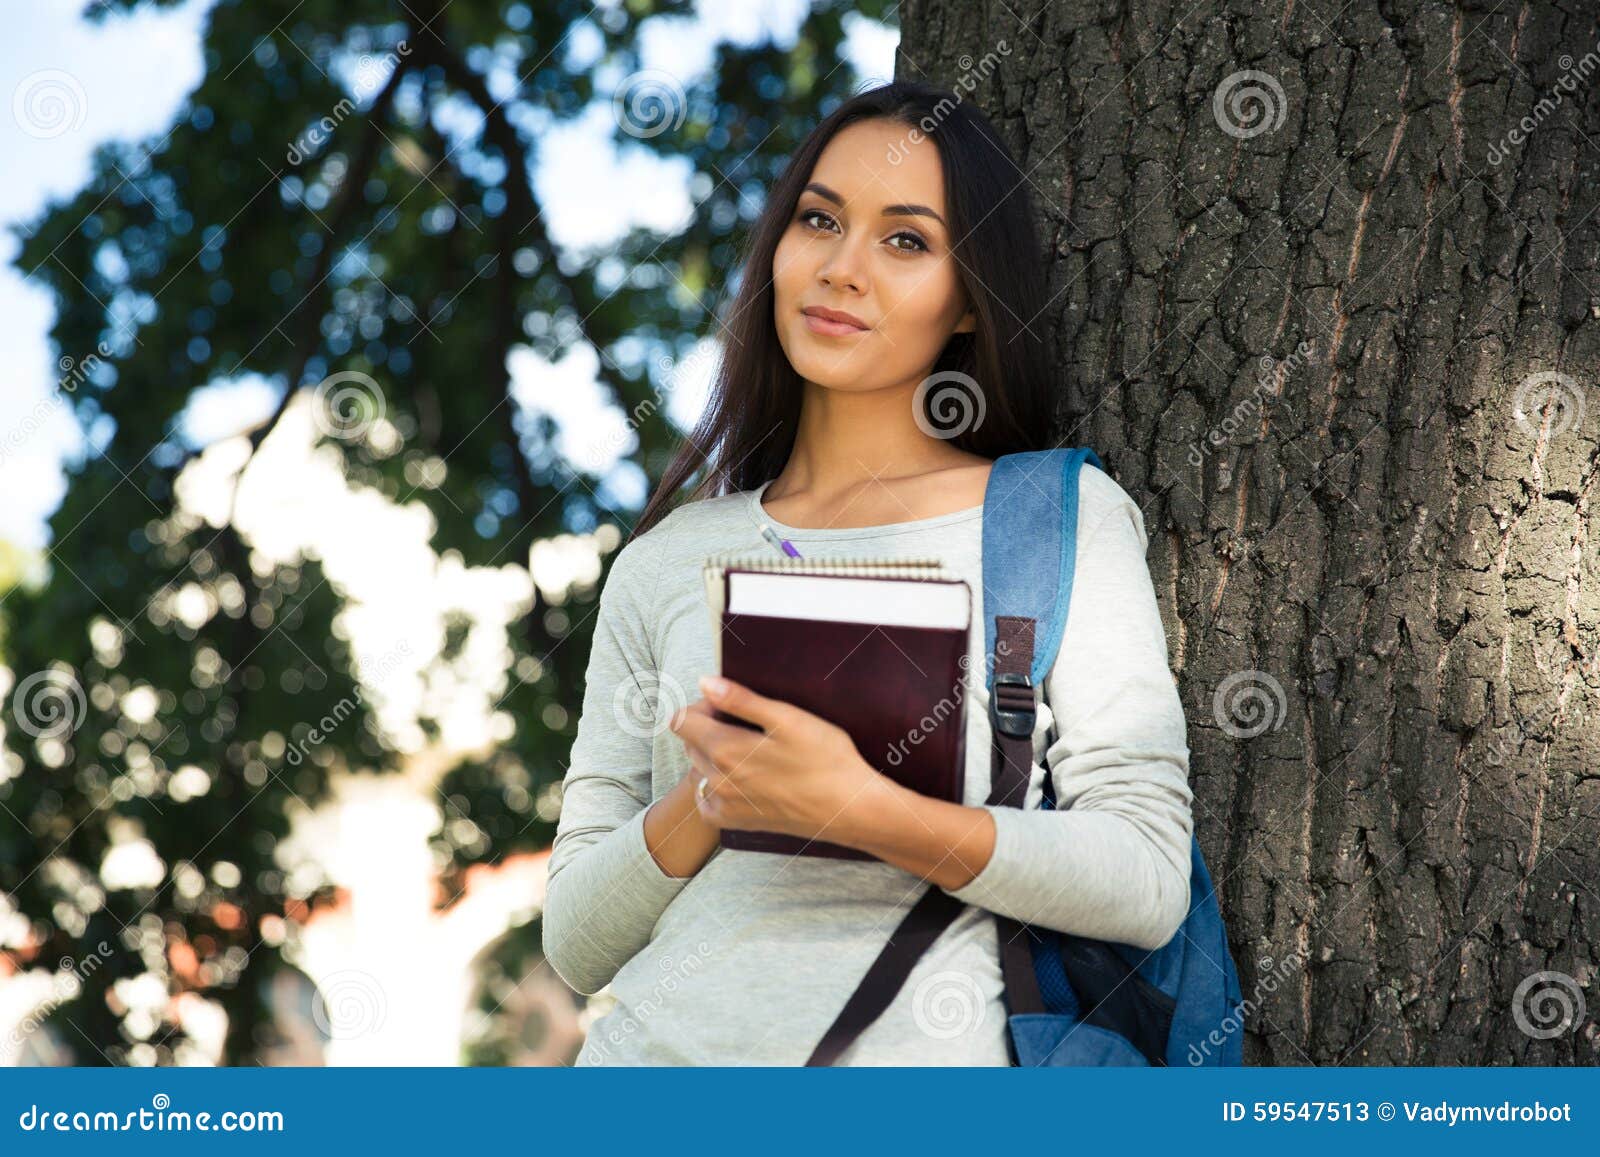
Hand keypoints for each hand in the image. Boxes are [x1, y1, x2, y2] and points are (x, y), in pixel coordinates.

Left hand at [667, 675, 886, 843]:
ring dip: (714, 755)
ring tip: (751, 750)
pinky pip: (708, 800)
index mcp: (725, 750)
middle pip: (691, 743)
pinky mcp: (737, 821)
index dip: (703, 705)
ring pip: (699, 770)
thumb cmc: (825, 758)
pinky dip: (716, 786)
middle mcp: (717, 780)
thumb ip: (740, 700)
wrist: (850, 808)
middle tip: (748, 724)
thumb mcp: (786, 718)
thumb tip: (704, 682)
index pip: (682, 721)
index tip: (730, 704)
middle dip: (709, 727)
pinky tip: (742, 778)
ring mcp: (726, 804)